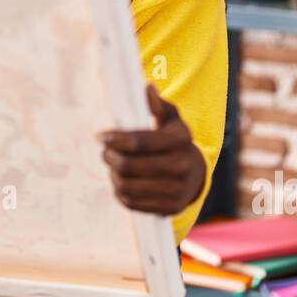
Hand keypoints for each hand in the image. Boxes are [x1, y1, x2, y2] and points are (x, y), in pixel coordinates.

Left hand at [99, 84, 204, 215]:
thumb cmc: (175, 142)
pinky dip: (120, 192)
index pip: (138, 141)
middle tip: (105, 152)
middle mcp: (181, 166)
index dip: (115, 139)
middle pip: (129, 165)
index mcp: (180, 140)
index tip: (101, 137)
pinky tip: (121, 182)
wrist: (195, 175)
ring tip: (113, 167)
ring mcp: (176, 190)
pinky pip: (131, 202)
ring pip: (127, 185)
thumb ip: (158, 105)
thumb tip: (146, 87)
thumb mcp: (171, 120)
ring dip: (114, 175)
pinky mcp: (169, 208)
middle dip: (110, 157)